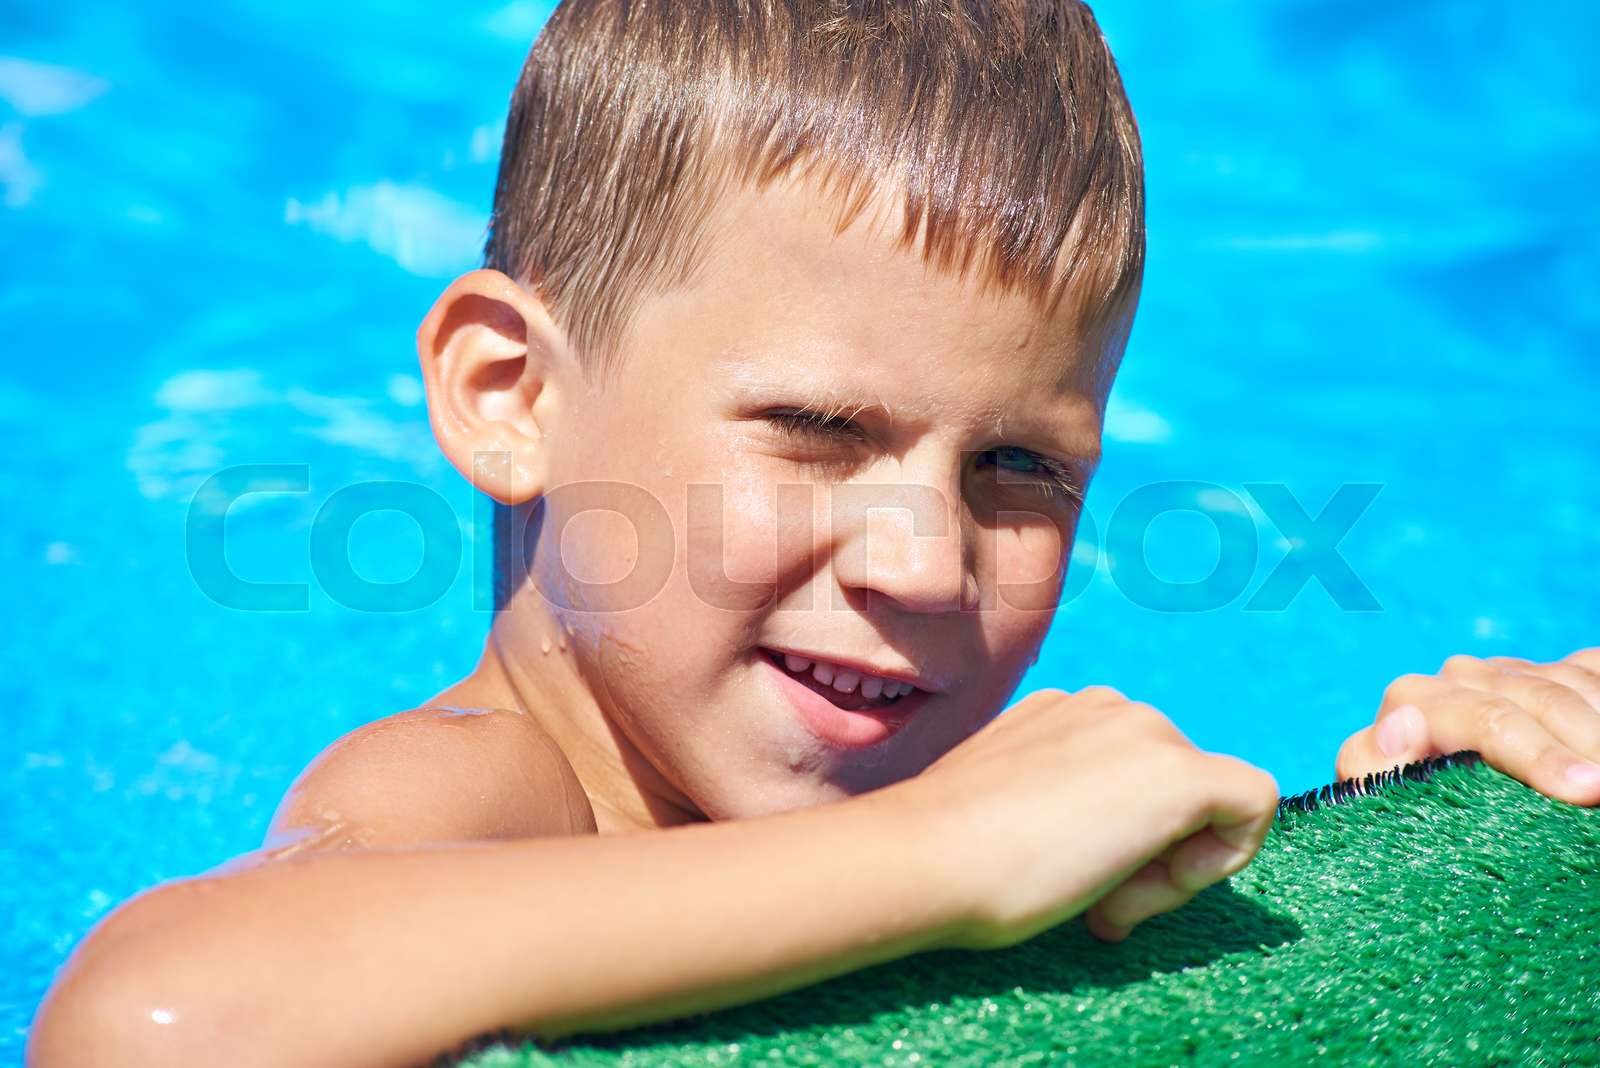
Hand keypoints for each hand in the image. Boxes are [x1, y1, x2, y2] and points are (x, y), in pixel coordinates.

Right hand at [884, 687, 1279, 947]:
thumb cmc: (951, 853)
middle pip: (1173, 790)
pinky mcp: (1180, 773)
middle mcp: (1106, 708)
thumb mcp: (1007, 811)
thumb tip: (1091, 855)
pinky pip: (1250, 805)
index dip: (1116, 838)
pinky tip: (1159, 889)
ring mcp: (1144, 731)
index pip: (1126, 774)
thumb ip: (1053, 810)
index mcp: (1061, 714)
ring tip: (1106, 904)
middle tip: (1094, 908)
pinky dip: (1223, 856)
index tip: (1070, 880)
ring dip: (1167, 865)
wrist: (929, 856)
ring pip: (1206, 802)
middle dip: (1145, 858)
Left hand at [1336, 647, 1599, 806]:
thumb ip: (1371, 764)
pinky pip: (1590, 673)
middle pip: (1543, 700)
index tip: (1586, 790)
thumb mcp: (1374, 794)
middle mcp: (1461, 675)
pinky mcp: (1546, 673)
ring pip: (1572, 686)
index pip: (1489, 719)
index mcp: (1414, 698)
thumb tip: (1404, 724)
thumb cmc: (1396, 808)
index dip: (1540, 754)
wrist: (1422, 789)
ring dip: (1599, 729)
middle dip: (1588, 744)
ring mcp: (1507, 671)